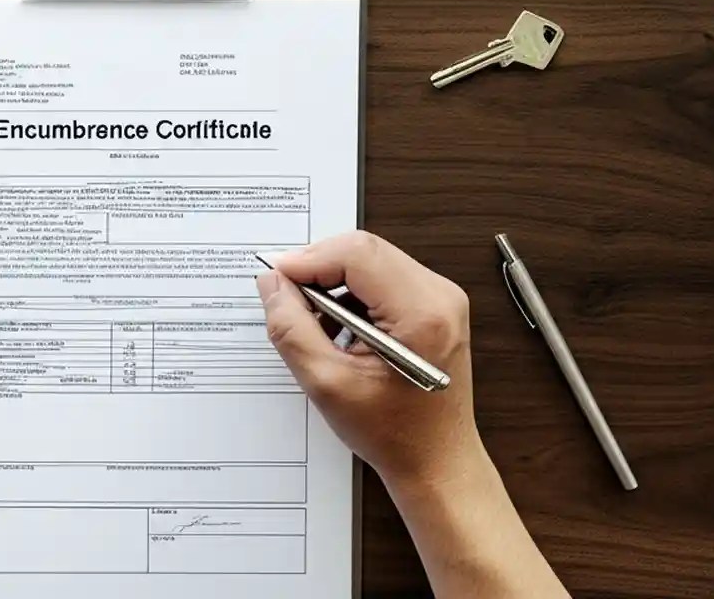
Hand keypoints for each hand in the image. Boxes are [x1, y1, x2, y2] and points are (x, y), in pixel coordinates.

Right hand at [256, 231, 479, 484]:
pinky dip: (352, 296)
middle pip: (364, 251)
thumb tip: (272, 284)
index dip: (308, 261)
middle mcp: (440, 296)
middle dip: (319, 270)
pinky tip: (339, 331)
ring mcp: (441, 299)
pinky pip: (383, 279)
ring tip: (317, 327)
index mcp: (422, 312)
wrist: (436, 462)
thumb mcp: (327, 383)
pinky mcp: (434, 307)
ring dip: (334, 285)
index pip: (356, 253)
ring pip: (371, 262)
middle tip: (290, 303)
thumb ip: (292, 328)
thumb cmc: (395, 434)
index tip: (277, 281)